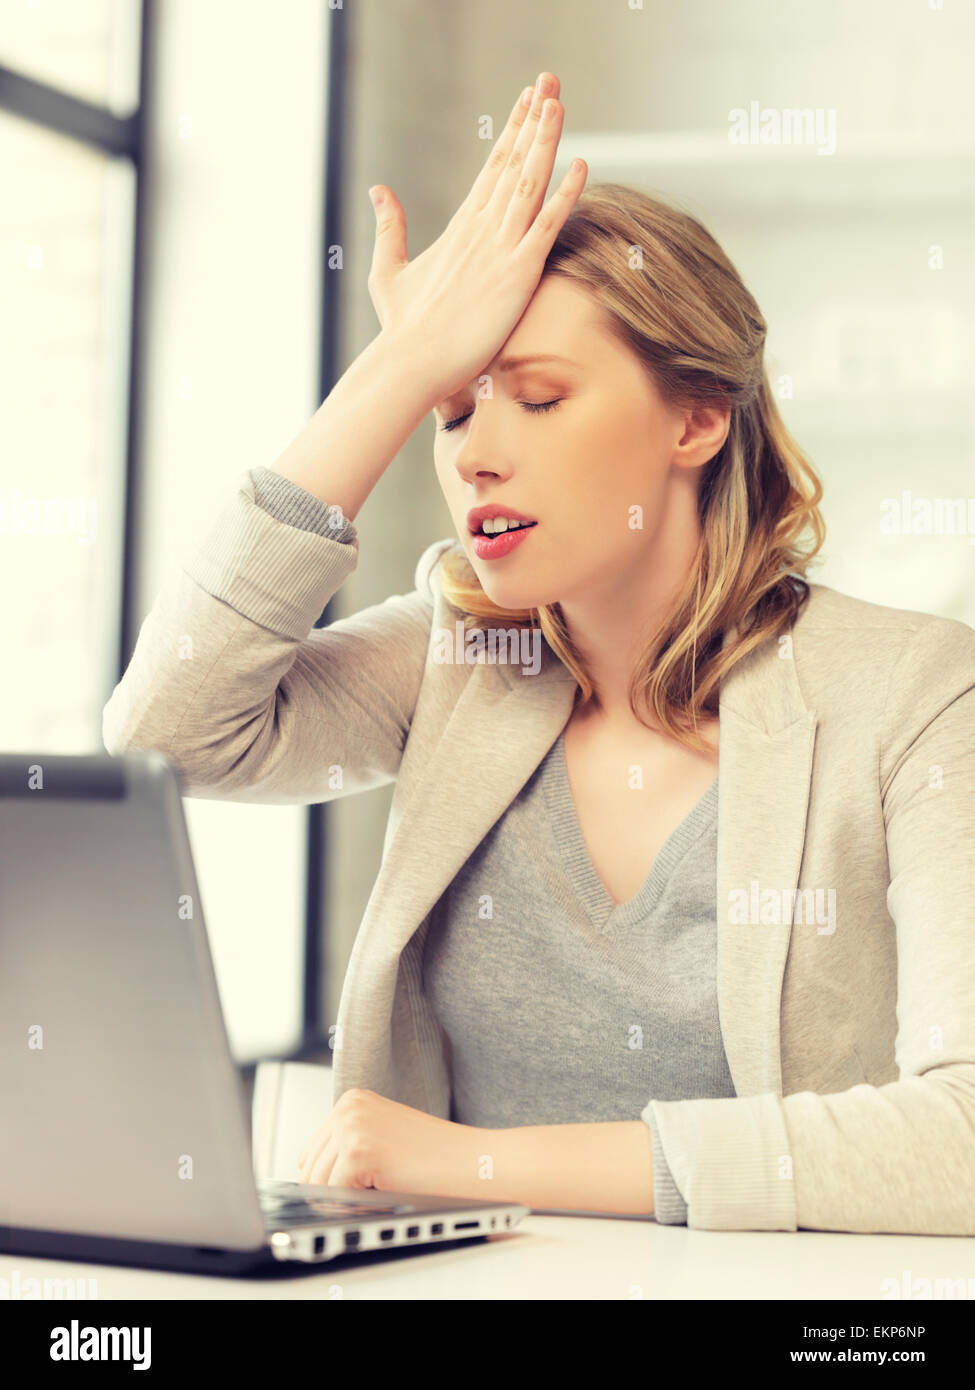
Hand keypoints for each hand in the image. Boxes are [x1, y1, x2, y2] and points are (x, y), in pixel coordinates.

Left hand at [296, 1088, 489, 1198]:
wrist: (474, 1163)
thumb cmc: (436, 1159)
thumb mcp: (384, 1139)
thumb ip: (348, 1147)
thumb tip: (310, 1179)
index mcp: (353, 1100)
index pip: (313, 1153)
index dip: (330, 1180)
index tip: (350, 1191)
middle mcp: (349, 1107)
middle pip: (311, 1170)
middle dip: (336, 1191)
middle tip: (376, 1192)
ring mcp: (352, 1126)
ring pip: (320, 1185)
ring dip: (348, 1198)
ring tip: (385, 1189)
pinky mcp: (358, 1152)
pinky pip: (335, 1197)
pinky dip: (356, 1206)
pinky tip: (387, 1192)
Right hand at [366, 72, 586, 404]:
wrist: (410, 362)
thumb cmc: (402, 328)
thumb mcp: (388, 270)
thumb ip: (389, 227)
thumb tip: (378, 189)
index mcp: (459, 228)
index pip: (492, 168)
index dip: (512, 131)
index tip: (527, 100)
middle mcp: (481, 230)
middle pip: (513, 163)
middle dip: (532, 119)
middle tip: (549, 80)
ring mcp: (499, 250)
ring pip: (529, 183)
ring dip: (545, 140)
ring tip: (558, 100)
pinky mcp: (516, 275)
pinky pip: (547, 226)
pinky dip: (564, 195)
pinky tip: (581, 164)